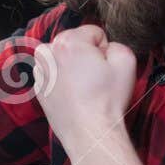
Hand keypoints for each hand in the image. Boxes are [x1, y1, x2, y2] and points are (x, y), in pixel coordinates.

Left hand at [33, 24, 138, 156]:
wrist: (89, 132)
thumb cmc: (106, 99)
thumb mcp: (126, 61)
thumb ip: (116, 44)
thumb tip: (106, 48)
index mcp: (67, 41)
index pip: (93, 32)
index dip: (104, 48)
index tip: (105, 66)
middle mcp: (47, 53)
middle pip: (73, 42)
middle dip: (85, 55)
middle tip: (95, 78)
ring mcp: (40, 72)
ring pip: (60, 58)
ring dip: (71, 66)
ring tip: (84, 87)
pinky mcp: (39, 89)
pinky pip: (53, 75)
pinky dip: (62, 80)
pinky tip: (74, 95)